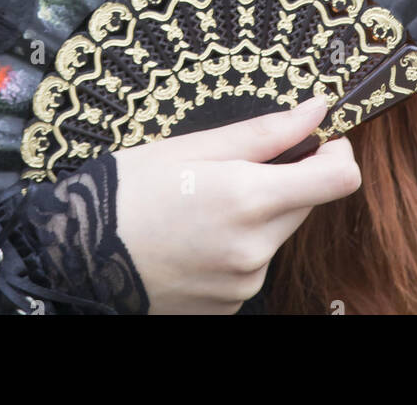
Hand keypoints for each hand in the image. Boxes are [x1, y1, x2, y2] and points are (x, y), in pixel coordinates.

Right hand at [114, 95, 359, 314]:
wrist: (76, 257)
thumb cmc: (129, 190)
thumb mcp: (194, 145)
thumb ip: (266, 131)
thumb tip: (317, 108)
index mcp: (249, 199)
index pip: (339, 179)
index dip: (337, 152)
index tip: (319, 138)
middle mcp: (255, 249)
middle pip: (306, 203)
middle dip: (285, 179)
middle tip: (233, 167)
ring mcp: (242, 284)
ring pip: (276, 234)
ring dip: (257, 214)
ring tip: (200, 206)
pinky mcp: (228, 307)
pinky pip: (252, 265)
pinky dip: (235, 245)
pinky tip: (194, 237)